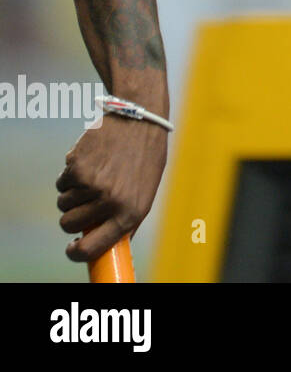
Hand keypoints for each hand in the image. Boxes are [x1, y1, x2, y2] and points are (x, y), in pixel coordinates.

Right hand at [56, 115, 167, 262]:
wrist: (140, 120)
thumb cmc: (145, 158)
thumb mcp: (146, 192)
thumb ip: (127, 219)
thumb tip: (109, 246)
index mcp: (130, 213)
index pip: (90, 249)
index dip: (76, 252)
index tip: (72, 247)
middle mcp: (110, 202)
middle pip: (68, 224)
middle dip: (72, 215)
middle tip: (85, 201)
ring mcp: (91, 184)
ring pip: (63, 202)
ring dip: (72, 192)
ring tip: (95, 174)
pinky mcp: (77, 167)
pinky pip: (62, 182)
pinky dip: (71, 174)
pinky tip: (92, 160)